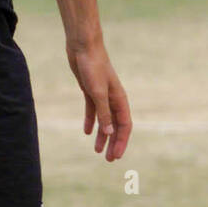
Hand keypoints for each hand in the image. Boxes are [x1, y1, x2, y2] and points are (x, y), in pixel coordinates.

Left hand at [66, 39, 131, 161]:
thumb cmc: (93, 66)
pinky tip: (87, 132)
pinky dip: (91, 121)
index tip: (116, 157)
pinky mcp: (90, 90)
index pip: (124, 125)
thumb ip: (104, 113)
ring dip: (102, 135)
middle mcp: (113, 98)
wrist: (83, 47)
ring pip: (104, 120)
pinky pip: (93, 110)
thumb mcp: (97, 92)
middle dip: (113, 142)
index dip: (121, 142)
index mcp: (119, 99)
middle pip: (115, 125)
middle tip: (108, 159)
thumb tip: (111, 133)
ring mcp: (101, 94)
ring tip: (98, 151)